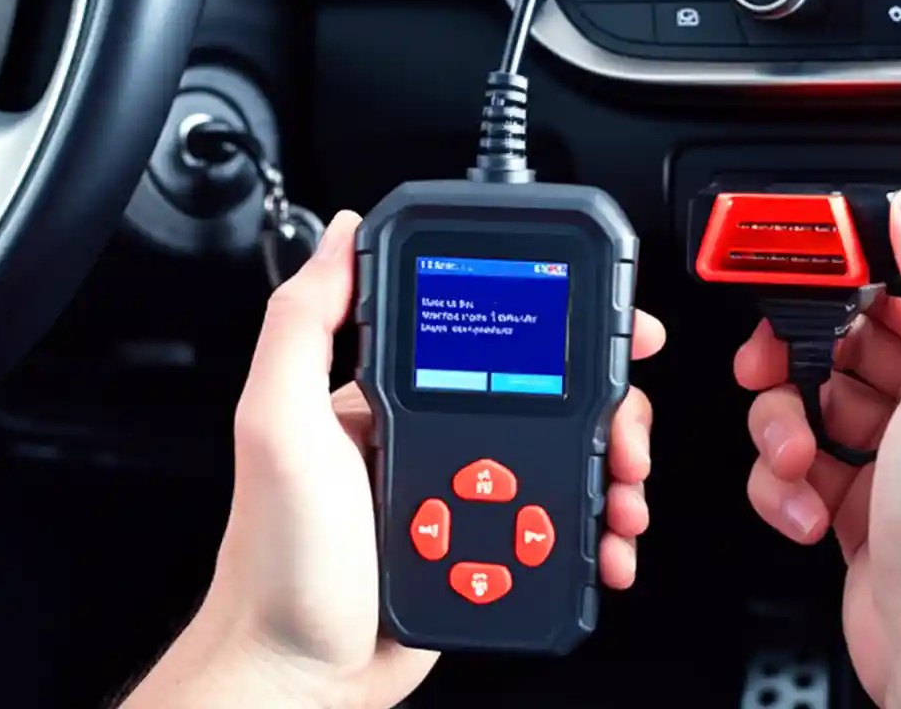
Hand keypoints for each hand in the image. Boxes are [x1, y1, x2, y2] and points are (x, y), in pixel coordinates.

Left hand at [122, 211, 665, 708]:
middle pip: (551, 399)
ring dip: (612, 473)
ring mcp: (466, 493)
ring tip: (621, 499)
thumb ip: (305, 324)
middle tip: (624, 439)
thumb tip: (342, 235)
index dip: (562, 328)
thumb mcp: (276, 424)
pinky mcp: (486, 547)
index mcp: (393, 397)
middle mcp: (436, 437)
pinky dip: (593, 530)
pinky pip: (557, 524)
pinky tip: (602, 541)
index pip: (494, 337)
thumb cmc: (278, 563)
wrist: (298, 676)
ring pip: (567, 462)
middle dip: (609, 413)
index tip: (616, 333)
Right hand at [735, 187, 900, 707]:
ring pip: (805, 406)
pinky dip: (784, 487)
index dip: (842, 274)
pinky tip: (808, 509)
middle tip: (771, 368)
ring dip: (782, 431)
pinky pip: (794, 469)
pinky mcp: (854, 506)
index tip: (794, 273)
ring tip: (798, 461)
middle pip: (838, 344)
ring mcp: (894, 459)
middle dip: (794, 360)